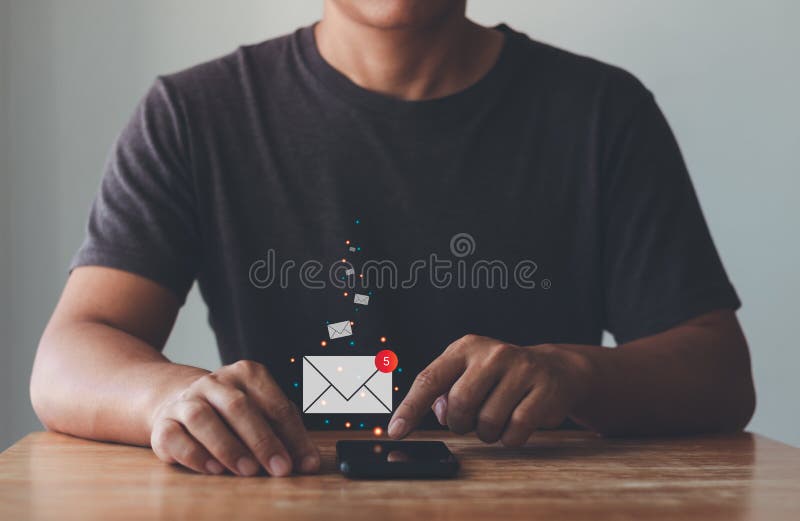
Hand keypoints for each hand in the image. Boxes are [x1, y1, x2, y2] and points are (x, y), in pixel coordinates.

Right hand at [149, 360, 319, 475]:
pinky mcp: (164, 423)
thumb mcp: (262, 413)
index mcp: (246, 374)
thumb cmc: (231, 412)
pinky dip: (196, 455)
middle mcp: (214, 383)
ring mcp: (186, 401)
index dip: (292, 434)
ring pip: (202, 418)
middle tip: (279, 468)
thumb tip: (308, 462)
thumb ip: (286, 435)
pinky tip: (215, 469)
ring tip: (248, 470)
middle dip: (262, 440)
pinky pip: (175, 437)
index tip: (304, 462)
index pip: (274, 403)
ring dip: (228, 447)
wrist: (178, 400)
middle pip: (238, 406)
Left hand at [388, 335, 593, 445]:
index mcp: (466, 347)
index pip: (429, 379)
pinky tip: (515, 424)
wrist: (554, 368)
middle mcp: (493, 353)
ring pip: (487, 421)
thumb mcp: (468, 373)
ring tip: (496, 418)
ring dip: (487, 433)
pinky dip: (509, 438)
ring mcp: (521, 370)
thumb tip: (438, 412)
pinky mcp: (544, 390)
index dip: (410, 409)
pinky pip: (515, 431)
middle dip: (460, 423)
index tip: (396, 432)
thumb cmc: (500, 376)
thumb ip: (444, 391)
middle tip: (470, 421)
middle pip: (459, 405)